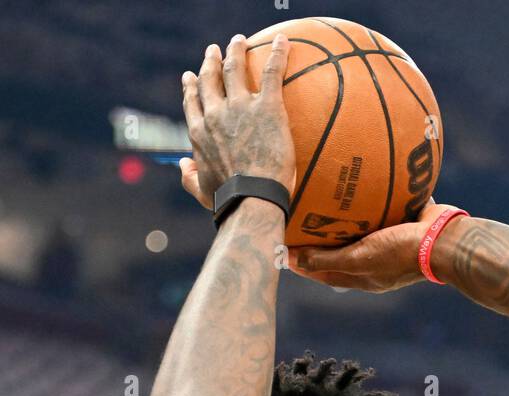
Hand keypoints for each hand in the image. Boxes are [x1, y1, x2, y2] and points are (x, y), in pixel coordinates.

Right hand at [179, 33, 295, 212]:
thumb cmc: (228, 201)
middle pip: (210, 79)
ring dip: (236, 51)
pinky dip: (279, 53)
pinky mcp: (267, 107)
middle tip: (213, 50)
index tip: (191, 77)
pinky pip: (273, 72)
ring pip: (235, 68)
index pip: (193, 102)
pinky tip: (284, 40)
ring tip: (239, 41)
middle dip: (210, 61)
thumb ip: (190, 177)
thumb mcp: (202, 192)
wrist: (251, 199)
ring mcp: (240, 107)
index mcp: (199, 133)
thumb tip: (182, 165)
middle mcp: (215, 114)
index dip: (192, 87)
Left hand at [284, 201, 458, 292]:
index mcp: (364, 276)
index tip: (283, 249)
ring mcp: (392, 242)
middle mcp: (376, 261)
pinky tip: (363, 176)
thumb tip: (292, 259)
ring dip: (347, 217)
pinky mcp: (406, 221)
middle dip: (323, 239)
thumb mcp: (359, 258)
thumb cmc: (402, 253)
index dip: (304, 264)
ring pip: (363, 228)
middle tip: (302, 220)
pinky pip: (384, 207)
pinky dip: (373, 196)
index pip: (325, 272)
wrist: (445, 241)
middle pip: (342, 251)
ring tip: (328, 197)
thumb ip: (327, 259)